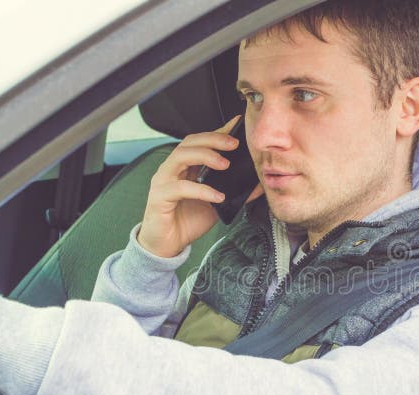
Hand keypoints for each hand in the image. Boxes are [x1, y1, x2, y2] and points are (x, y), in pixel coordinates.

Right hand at [137, 115, 263, 257]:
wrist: (168, 244)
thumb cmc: (188, 220)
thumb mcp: (217, 203)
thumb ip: (234, 192)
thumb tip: (259, 183)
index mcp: (185, 167)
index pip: (200, 142)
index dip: (217, 131)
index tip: (237, 125)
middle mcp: (172, 169)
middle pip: (189, 142)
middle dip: (213, 139)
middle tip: (234, 144)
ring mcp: (163, 181)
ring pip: (180, 157)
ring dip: (205, 156)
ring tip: (226, 164)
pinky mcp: (159, 197)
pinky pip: (181, 188)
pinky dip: (201, 190)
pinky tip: (217, 196)